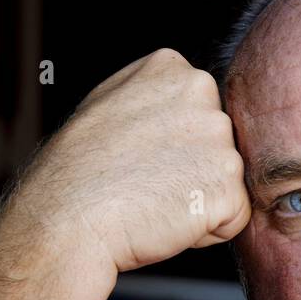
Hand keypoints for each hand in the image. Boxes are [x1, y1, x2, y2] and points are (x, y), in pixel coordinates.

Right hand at [14, 48, 251, 275]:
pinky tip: (167, 219)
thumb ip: (153, 96)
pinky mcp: (229, 186)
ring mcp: (219, 138)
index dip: (170, 147)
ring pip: (226, 181)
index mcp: (172, 68)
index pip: (198, 116)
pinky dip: (206, 231)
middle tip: (143, 180)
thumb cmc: (79, 173)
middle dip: (190, 171)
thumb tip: (181, 99)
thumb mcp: (109, 105)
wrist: (67, 218)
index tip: (135, 154)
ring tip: (152, 199)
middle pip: (218, 146)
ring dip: (197, 201)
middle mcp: (202, 91)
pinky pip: (233, 217)